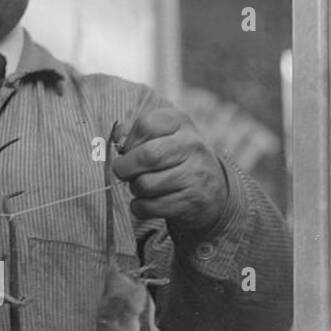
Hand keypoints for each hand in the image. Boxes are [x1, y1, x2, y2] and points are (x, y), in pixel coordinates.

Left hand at [112, 107, 228, 234]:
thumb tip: (118, 137)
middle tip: (124, 173)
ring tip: (144, 187)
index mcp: (181, 122)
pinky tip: (148, 203)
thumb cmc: (175, 161)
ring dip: (135, 189)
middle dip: (125, 168)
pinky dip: (140, 207)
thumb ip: (135, 135)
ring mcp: (196, 174)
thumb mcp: (161, 138)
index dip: (128, 142)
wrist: (212, 192)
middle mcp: (193, 145)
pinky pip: (149, 207)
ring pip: (145, 185)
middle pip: (146, 156)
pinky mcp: (192, 201)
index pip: (145, 125)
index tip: (129, 151)